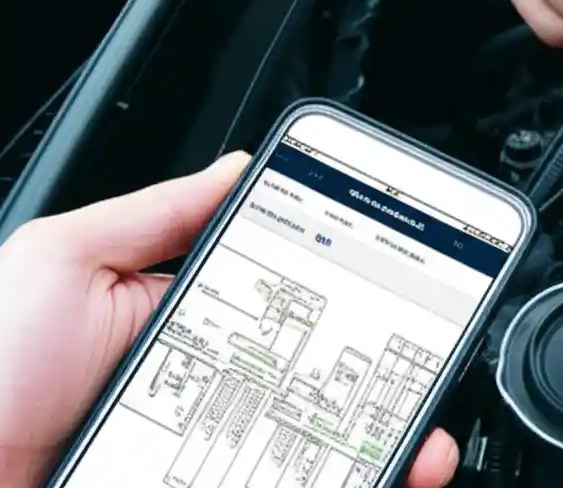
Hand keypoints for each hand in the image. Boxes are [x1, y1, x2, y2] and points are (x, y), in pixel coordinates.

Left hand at [0, 154, 457, 487]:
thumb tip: (237, 168)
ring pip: (328, 451)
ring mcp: (220, 456)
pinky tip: (387, 472)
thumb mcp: (65, 261)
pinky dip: (358, 481)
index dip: (357, 294)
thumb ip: (156, 215)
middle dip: (394, 377)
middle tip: (434, 366)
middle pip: (328, 385)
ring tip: (424, 443)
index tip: (411, 285)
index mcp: (191, 329)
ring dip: (393, 443)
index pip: (295, 305)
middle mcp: (215, 396)